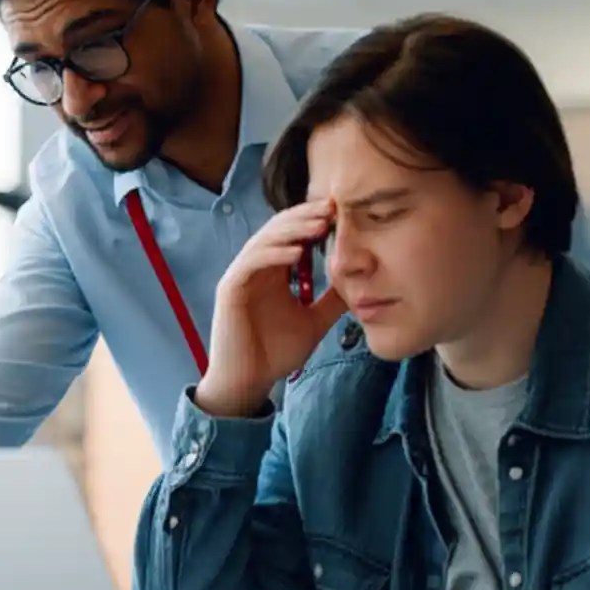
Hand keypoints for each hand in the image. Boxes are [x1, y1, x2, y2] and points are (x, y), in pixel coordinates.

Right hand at [197, 199, 347, 417]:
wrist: (248, 382)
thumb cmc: (274, 354)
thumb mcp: (314, 322)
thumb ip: (331, 301)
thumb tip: (359, 284)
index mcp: (273, 271)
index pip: (293, 235)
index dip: (315, 220)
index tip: (344, 212)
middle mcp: (256, 267)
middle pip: (279, 229)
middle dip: (306, 216)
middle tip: (334, 207)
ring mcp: (241, 275)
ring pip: (265, 239)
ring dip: (293, 229)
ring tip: (320, 223)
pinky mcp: (230, 287)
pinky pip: (252, 262)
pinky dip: (274, 254)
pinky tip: (297, 252)